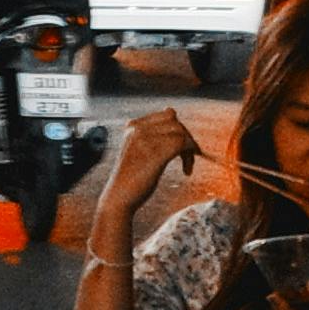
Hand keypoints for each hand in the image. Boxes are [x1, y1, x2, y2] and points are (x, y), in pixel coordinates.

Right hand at [89, 109, 196, 257]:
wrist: (119, 198)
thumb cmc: (131, 178)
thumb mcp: (138, 151)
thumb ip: (151, 135)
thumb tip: (170, 111)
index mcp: (132, 126)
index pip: (166, 114)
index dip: (180, 130)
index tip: (182, 148)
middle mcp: (137, 129)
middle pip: (175, 121)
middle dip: (186, 138)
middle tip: (188, 157)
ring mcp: (145, 140)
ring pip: (180, 132)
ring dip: (189, 148)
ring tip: (187, 165)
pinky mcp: (154, 153)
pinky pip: (181, 144)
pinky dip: (189, 158)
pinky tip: (186, 171)